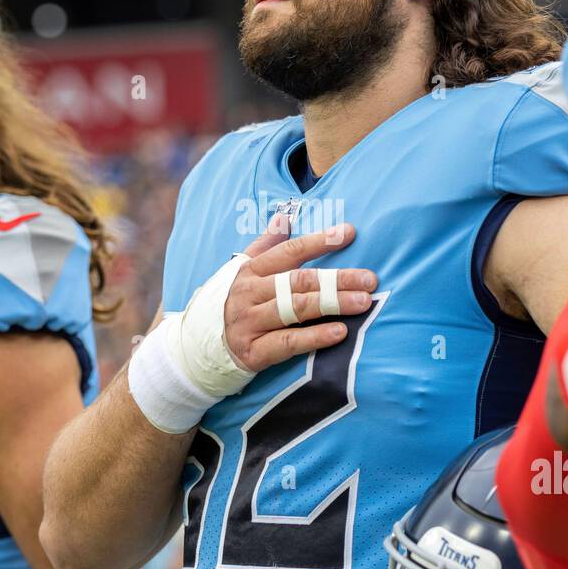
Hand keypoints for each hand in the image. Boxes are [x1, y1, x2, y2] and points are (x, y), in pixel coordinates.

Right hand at [222, 217, 377, 372]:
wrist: (197, 349)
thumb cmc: (231, 304)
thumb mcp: (242, 271)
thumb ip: (266, 245)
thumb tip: (285, 216)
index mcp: (251, 271)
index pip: (289, 251)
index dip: (320, 241)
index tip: (349, 233)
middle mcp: (250, 293)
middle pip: (299, 281)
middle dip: (337, 278)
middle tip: (370, 279)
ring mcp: (250, 323)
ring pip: (296, 309)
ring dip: (332, 304)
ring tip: (363, 302)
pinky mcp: (253, 352)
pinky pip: (288, 343)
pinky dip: (315, 337)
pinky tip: (339, 333)